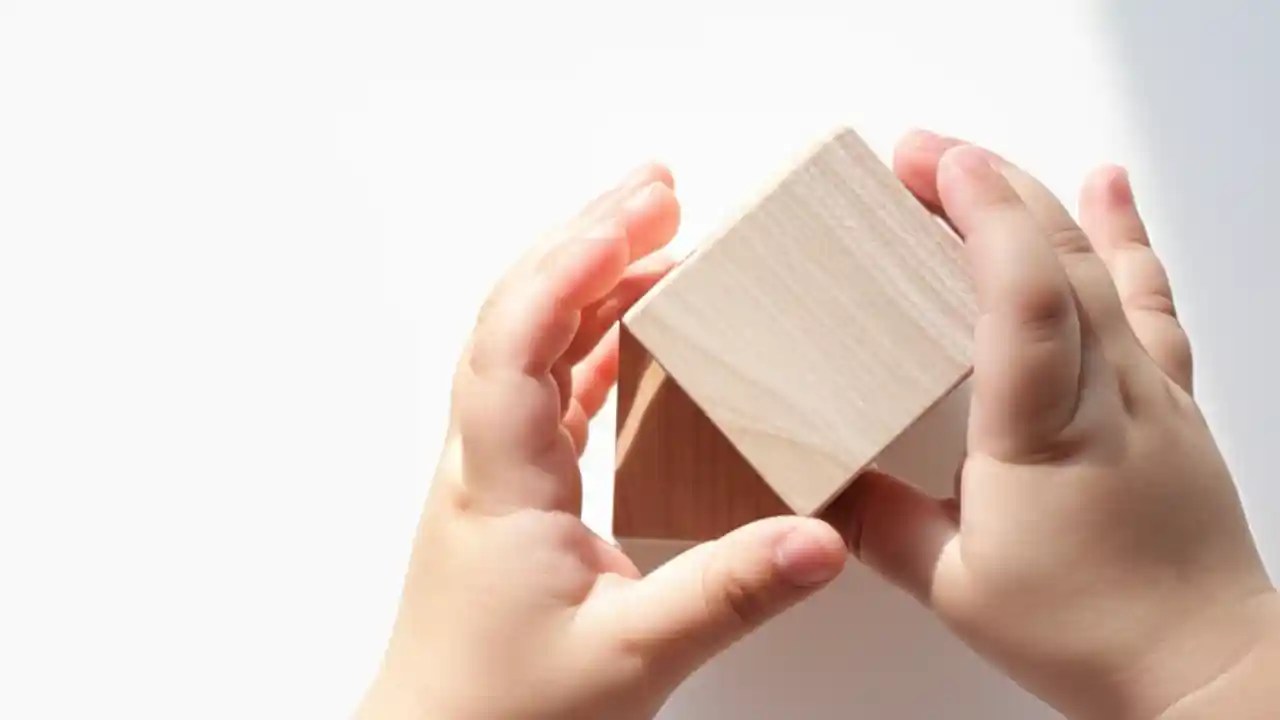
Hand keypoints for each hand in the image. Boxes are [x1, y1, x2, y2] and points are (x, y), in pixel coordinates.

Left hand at [357, 166, 846, 719]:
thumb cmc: (502, 717)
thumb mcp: (630, 657)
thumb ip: (730, 593)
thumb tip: (819, 538)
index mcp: (499, 483)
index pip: (518, 338)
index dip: (573, 262)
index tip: (640, 213)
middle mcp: (484, 463)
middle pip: (520, 317)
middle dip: (586, 242)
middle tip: (658, 192)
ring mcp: (494, 476)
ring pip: (533, 349)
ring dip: (590, 286)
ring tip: (658, 241)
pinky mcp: (514, 497)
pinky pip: (551, 395)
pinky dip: (594, 349)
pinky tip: (635, 337)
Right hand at [830, 131, 1277, 718]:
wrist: (1203, 668)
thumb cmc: (1089, 633)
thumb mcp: (956, 588)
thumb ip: (878, 527)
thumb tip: (811, 487)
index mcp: (1045, 437)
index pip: (1024, 300)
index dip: (983, 219)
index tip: (934, 164)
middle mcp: (1107, 395)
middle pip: (1057, 258)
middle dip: (987, 187)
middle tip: (919, 153)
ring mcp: (1148, 387)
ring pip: (1101, 265)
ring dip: (1038, 200)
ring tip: (981, 163)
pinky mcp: (1169, 394)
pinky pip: (1148, 295)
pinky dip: (1127, 234)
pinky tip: (1109, 188)